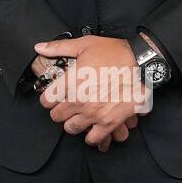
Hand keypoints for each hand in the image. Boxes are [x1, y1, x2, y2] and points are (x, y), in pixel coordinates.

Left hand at [34, 36, 151, 146]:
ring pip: (71, 128)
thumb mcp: (85, 44)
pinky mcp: (109, 122)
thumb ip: (59, 47)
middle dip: (59, 110)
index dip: (48, 98)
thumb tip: (40, 47)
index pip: (46, 100)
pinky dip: (91, 135)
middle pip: (56, 116)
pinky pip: (92, 138)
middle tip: (67, 105)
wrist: (141, 63)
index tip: (53, 97)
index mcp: (71, 82)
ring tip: (79, 116)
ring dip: (73, 123)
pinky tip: (92, 128)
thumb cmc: (115, 53)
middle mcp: (79, 100)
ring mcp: (93, 113)